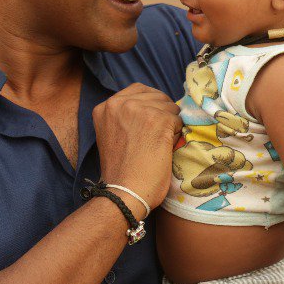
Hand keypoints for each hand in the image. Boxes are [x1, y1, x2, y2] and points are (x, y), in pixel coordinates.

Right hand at [93, 84, 182, 210]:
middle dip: (162, 115)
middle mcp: (119, 103)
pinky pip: (179, 119)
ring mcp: (139, 109)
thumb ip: (126, 116)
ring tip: (158, 145)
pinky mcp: (158, 119)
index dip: (151, 107)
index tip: (149, 125)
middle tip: (154, 139)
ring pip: (170, 107)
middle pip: (157, 96)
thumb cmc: (122, 171)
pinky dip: (177, 134)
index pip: (139, 90)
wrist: (124, 193)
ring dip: (170, 125)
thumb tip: (156, 104)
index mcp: (105, 107)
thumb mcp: (113, 134)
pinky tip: (164, 149)